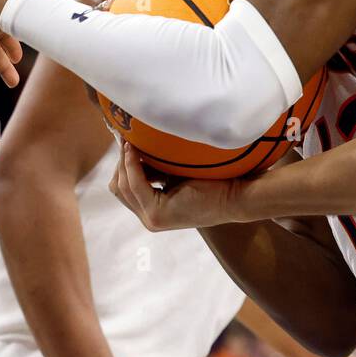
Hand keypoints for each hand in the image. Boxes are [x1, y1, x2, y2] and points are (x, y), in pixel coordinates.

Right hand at [109, 142, 252, 230]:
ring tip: (129, 140)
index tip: (125, 140)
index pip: (124, 188)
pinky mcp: (158, 214)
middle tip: (125, 137)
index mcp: (153, 210)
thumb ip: (154, 169)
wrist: (236, 195)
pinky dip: (132, 165)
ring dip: (124, 161)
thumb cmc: (212, 181)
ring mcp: (152, 219)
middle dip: (120, 162)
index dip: (122, 164)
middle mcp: (149, 218)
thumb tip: (132, 146)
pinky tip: (135, 150)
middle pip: (119, 187)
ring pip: (123, 186)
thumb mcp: (174, 174)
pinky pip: (135, 185)